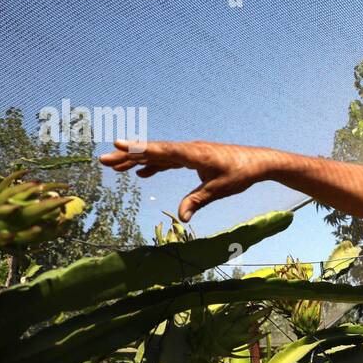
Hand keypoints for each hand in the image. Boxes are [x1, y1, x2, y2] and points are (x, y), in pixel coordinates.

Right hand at [99, 139, 274, 221]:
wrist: (258, 162)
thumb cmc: (241, 173)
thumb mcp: (219, 190)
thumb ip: (198, 201)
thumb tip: (182, 218)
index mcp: (193, 153)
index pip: (161, 150)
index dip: (139, 149)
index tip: (118, 145)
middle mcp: (188, 149)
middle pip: (154, 152)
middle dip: (128, 156)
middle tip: (104, 160)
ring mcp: (189, 152)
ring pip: (159, 155)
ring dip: (138, 161)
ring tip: (115, 168)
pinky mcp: (193, 157)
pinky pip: (169, 160)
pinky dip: (155, 165)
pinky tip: (142, 173)